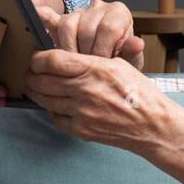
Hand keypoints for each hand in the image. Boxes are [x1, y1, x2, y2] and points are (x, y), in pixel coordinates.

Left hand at [25, 48, 165, 152]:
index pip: (53, 60)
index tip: (36, 58)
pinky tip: (54, 103)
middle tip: (30, 71)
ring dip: (36, 91)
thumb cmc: (139, 92)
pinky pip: (55, 118)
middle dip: (32, 75)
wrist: (153, 125)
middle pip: (42, 80)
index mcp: (95, 69)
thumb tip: (65, 54)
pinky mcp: (82, 130)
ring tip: (36, 86)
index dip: (38, 58)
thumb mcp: (119, 64)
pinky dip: (51, 109)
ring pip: (45, 99)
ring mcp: (82, 113)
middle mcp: (86, 91)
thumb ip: (91, 59)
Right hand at [34, 0, 144, 69]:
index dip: (103, 49)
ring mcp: (80, 12)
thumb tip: (137, 44)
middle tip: (84, 69)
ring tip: (72, 63)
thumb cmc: (122, 58)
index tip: (100, 65)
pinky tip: (35, 16)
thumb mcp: (131, 59)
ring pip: (67, 23)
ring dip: (67, 47)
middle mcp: (99, 7)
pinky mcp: (63, 19)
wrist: (112, 57)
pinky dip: (42, 17)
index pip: (107, 28)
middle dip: (84, 52)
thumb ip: (132, 53)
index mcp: (118, 13)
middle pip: (85, 26)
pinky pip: (50, 16)